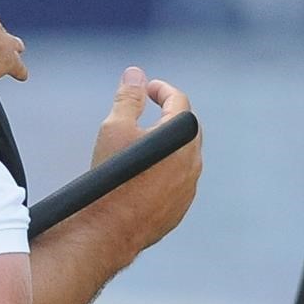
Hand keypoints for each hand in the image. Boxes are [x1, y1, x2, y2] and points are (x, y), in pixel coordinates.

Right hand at [82, 67, 201, 252]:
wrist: (110, 229)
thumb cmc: (112, 176)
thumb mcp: (114, 128)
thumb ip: (128, 98)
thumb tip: (135, 74)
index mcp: (181, 134)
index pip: (179, 101)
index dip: (161, 89)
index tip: (147, 89)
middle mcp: (192, 159)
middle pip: (188, 127)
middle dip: (169, 114)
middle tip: (148, 109)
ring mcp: (190, 186)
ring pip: (184, 156)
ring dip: (167, 144)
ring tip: (142, 143)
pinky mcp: (181, 206)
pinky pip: (178, 180)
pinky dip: (165, 170)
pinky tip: (143, 174)